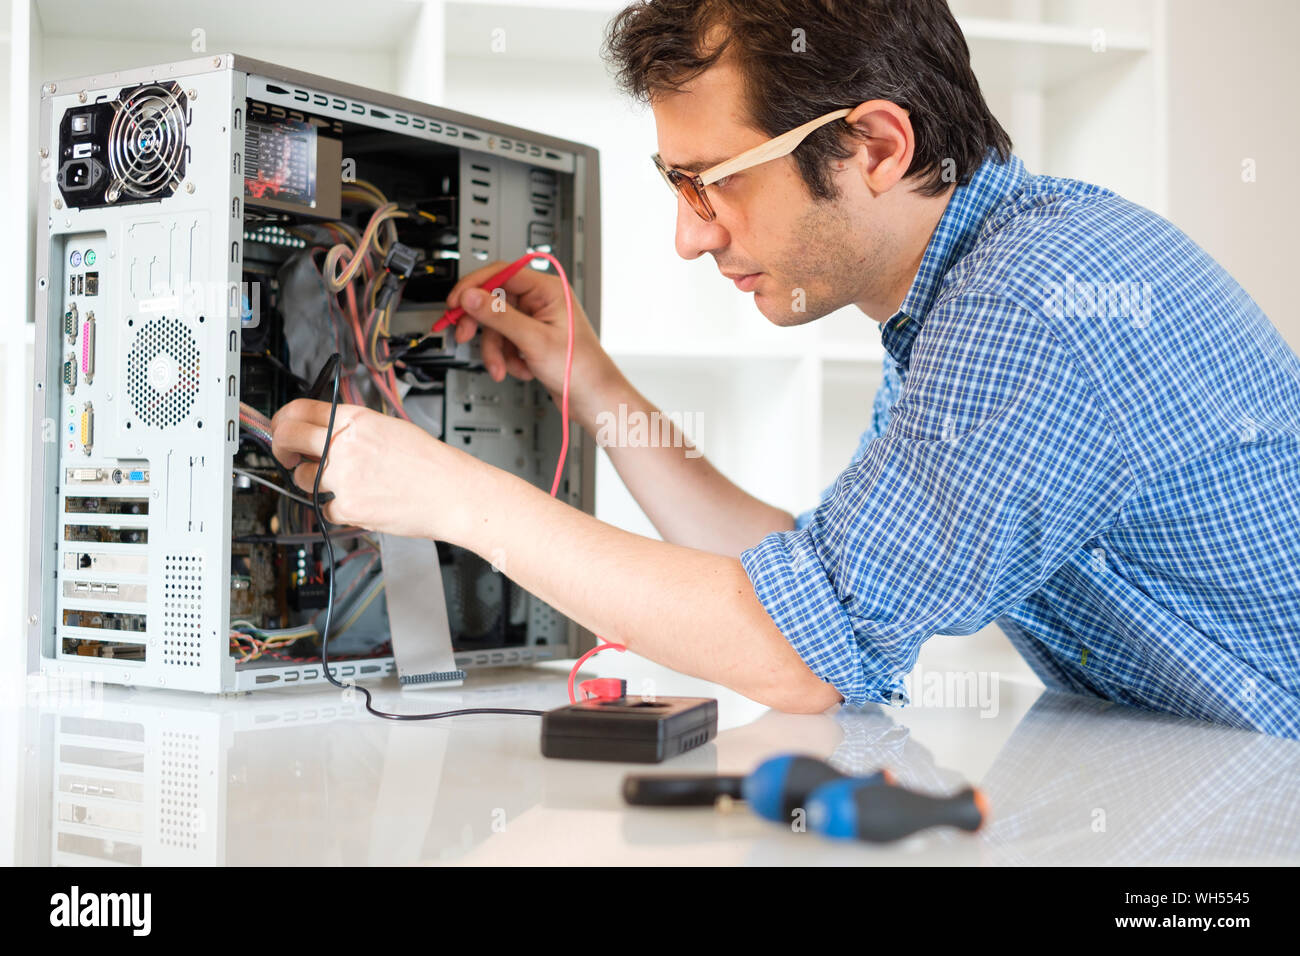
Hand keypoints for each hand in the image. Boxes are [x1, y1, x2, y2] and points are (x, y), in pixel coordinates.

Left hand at [269, 398, 474, 539]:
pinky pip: (325, 508)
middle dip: (281, 448)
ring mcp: (343, 477)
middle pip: (288, 438)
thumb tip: (322, 432)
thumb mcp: (390, 428)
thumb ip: (353, 428)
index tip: (280, 427)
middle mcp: (344, 445)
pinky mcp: (348, 507)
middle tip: (288, 455)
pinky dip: (339, 509)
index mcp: (356, 420)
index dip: (282, 419)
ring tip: (344, 483)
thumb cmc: (430, 464)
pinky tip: (362, 501)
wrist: (453, 494)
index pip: (299, 409)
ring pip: (303, 478)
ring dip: (314, 482)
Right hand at [446, 259, 619, 423]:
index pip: (501, 273)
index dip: (474, 287)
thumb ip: (499, 316)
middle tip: (465, 335)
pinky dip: (508, 359)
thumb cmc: (579, 368)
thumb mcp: (532, 340)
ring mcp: (537, 321)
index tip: (456, 302)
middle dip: (482, 325)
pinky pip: (506, 342)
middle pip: (494, 301)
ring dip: (497, 351)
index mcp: (548, 290)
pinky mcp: (532, 339)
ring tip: (504, 368)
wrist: (592, 399)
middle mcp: (542, 301)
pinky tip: (522, 369)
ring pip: (497, 327)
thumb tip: (471, 296)